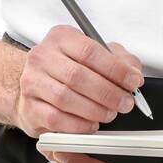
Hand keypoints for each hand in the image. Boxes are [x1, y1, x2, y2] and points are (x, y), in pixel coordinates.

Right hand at [10, 24, 143, 137]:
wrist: (35, 84)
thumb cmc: (69, 68)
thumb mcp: (96, 54)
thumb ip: (118, 59)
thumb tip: (133, 73)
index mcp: (61, 37)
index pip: (90, 51)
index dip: (116, 69)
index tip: (133, 82)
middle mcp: (42, 57)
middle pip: (78, 76)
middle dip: (108, 93)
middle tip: (125, 103)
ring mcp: (32, 82)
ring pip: (66, 98)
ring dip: (95, 110)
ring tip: (110, 114)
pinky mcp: (28, 107)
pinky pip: (55, 119)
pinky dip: (78, 125)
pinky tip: (92, 125)